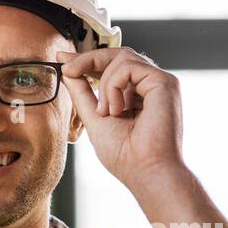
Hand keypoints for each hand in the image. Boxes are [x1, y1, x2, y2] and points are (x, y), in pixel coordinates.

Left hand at [57, 47, 186, 196]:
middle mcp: (150, 86)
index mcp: (137, 95)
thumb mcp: (95, 118)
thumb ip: (83, 93)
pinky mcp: (165, 82)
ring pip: (122, 58)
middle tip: (68, 69)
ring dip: (105, 84)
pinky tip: (117, 109)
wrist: (146, 172)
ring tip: (106, 112)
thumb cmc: (125, 156)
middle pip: (117, 55)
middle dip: (89, 59)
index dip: (87, 61)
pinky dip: (114, 86)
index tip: (63, 58)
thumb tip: (68, 70)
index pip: (112, 68)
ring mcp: (159, 83)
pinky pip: (129, 66)